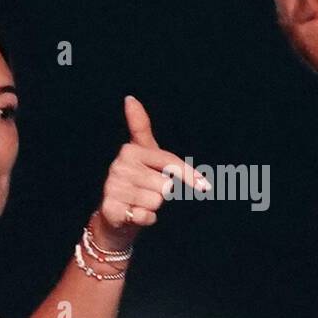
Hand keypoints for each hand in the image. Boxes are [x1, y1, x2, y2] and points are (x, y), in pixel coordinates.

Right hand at [94, 96, 209, 251]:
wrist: (115, 216)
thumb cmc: (136, 181)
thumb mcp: (142, 153)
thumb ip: (140, 126)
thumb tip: (129, 98)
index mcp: (129, 151)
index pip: (169, 162)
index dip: (189, 175)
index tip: (205, 186)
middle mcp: (118, 168)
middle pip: (165, 184)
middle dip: (162, 193)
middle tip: (148, 192)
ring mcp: (113, 189)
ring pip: (155, 201)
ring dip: (152, 207)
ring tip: (140, 202)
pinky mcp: (112, 209)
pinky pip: (144, 216)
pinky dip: (146, 219)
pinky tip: (136, 215)